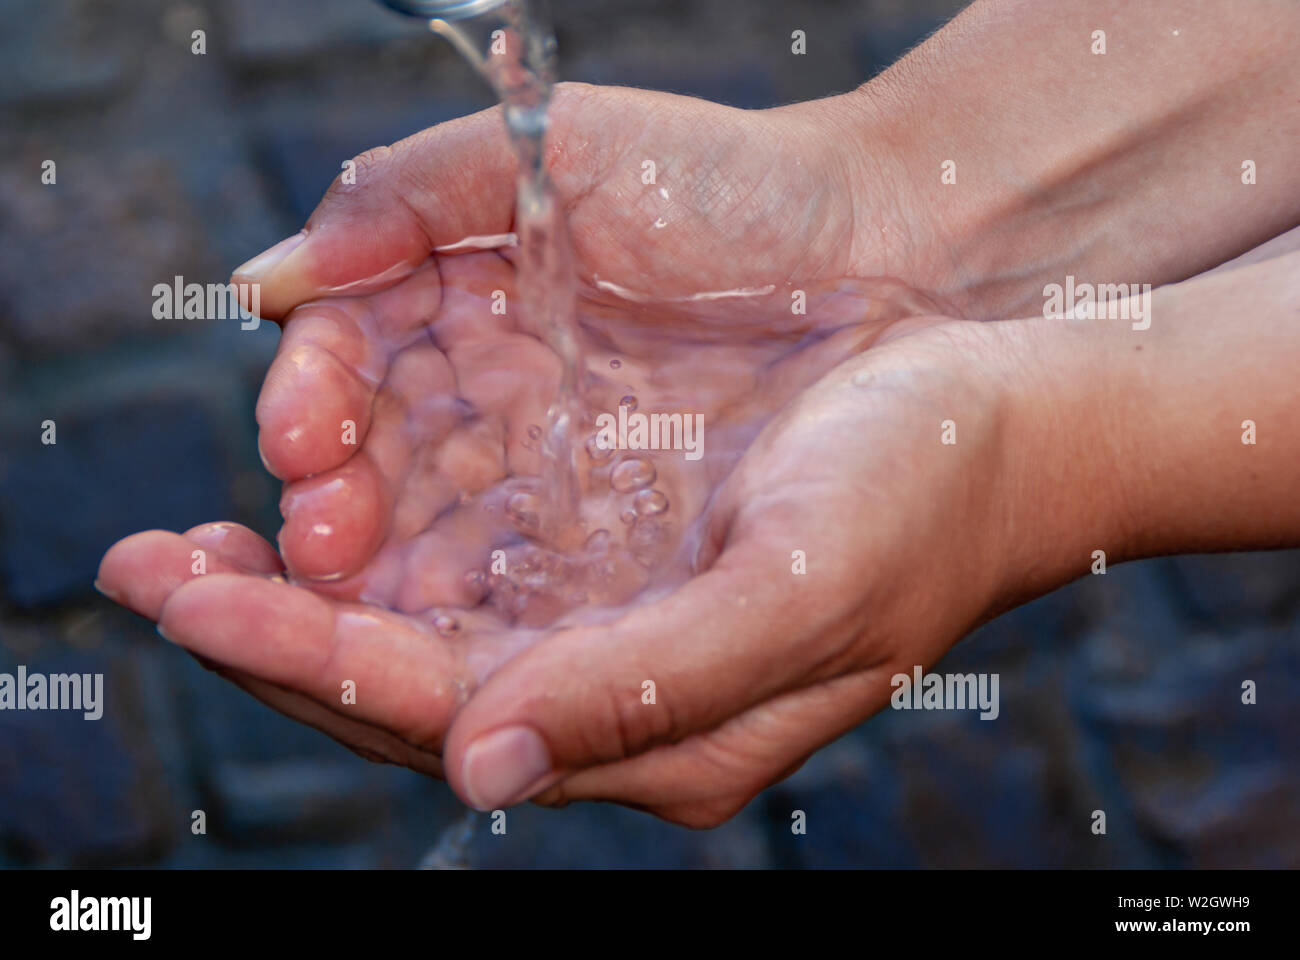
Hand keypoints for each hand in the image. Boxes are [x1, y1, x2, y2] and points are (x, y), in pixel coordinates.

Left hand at [97, 83, 954, 818]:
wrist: (1006, 415)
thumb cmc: (925, 499)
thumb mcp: (797, 593)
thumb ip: (644, 688)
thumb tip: (478, 768)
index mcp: (654, 726)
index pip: (439, 709)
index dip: (306, 656)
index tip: (190, 597)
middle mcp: (614, 686)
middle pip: (404, 680)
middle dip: (270, 628)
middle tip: (148, 570)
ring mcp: (611, 617)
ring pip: (421, 619)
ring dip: (307, 581)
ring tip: (200, 541)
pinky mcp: (618, 545)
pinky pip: (470, 552)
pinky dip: (385, 526)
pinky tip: (330, 493)